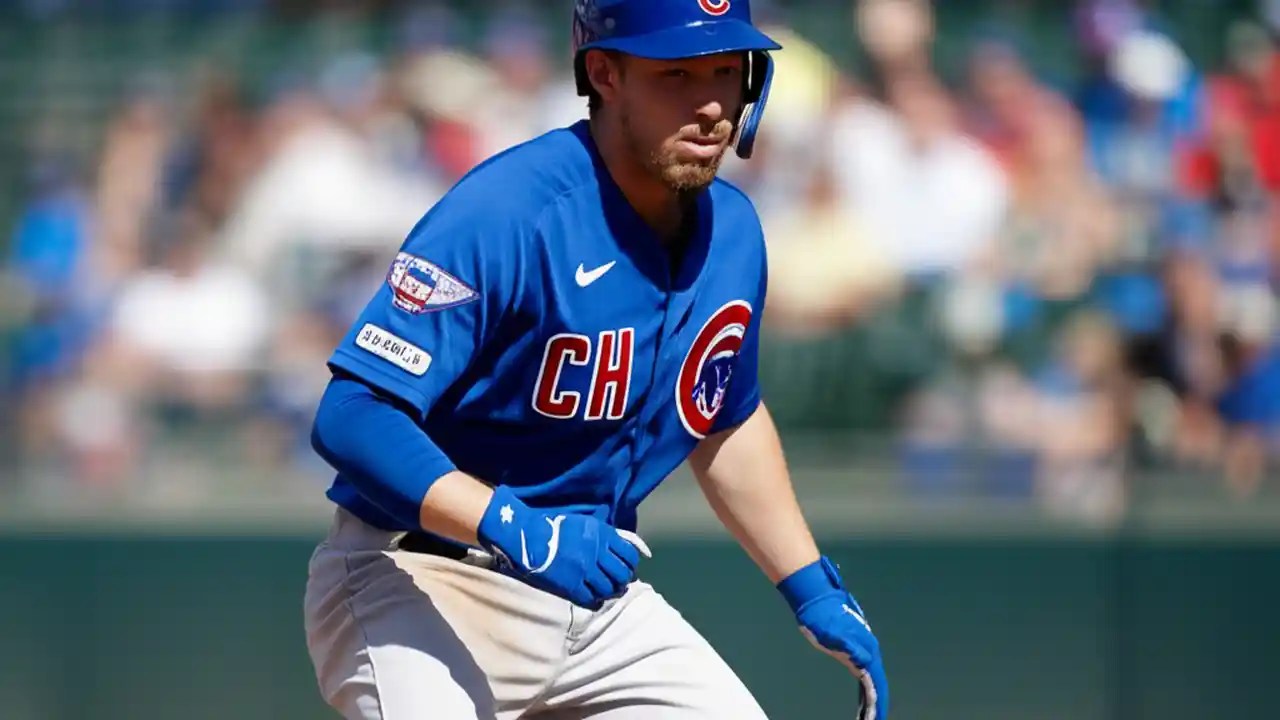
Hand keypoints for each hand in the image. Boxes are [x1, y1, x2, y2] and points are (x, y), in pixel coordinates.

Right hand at [476, 486, 650, 608]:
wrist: (528, 536)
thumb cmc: (556, 528)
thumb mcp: (586, 524)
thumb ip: (606, 536)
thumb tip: (625, 547)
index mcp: (603, 535)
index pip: (629, 555)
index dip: (629, 564)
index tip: (624, 568)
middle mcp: (598, 552)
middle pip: (622, 574)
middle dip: (622, 580)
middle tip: (615, 583)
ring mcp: (585, 570)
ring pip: (609, 588)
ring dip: (609, 592)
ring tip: (604, 591)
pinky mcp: (572, 585)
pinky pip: (591, 598)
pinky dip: (594, 600)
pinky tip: (591, 597)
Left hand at [778, 557, 888, 719]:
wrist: (816, 597)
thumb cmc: (821, 616)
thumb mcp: (832, 633)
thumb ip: (849, 647)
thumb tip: (864, 663)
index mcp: (866, 651)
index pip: (875, 684)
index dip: (878, 703)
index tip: (876, 719)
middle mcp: (869, 651)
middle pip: (876, 685)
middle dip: (876, 705)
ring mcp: (862, 650)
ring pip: (872, 680)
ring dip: (871, 699)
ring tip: (869, 716)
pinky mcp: (853, 649)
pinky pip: (864, 674)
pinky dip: (865, 689)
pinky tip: (863, 697)